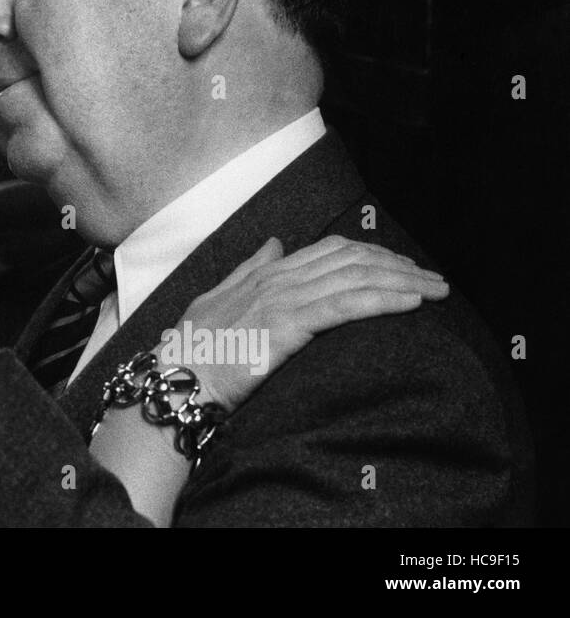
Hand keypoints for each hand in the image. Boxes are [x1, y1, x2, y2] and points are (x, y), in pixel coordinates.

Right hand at [88, 234, 448, 525]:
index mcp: (265, 273)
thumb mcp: (218, 297)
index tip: (404, 265)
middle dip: (400, 266)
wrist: (178, 374)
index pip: (331, 251)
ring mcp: (283, 299)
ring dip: (404, 282)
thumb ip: (250, 268)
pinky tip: (412, 303)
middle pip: (352, 260)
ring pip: (356, 279)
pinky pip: (346, 306)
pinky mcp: (288, 325)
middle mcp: (277, 278)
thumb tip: (276, 243)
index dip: (373, 254)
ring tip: (438, 291)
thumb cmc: (194, 347)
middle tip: (435, 280)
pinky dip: (384, 300)